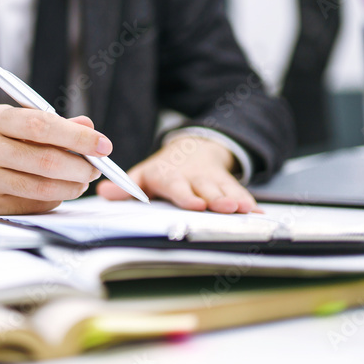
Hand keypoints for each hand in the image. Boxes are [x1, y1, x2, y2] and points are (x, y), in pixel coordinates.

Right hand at [0, 105, 107, 220]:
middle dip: (79, 166)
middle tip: (95, 168)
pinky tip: (56, 193)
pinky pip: (30, 205)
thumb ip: (48, 124)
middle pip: (44, 160)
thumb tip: (88, 127)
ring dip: (70, 187)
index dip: (77, 137)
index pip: (40, 125)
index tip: (103, 145)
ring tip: (80, 182)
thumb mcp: (7, 125)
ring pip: (40, 187)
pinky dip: (51, 200)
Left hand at [97, 136, 258, 213]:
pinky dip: (251, 204)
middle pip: (207, 190)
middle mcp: (194, 178)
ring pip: (226, 191)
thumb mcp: (143, 175)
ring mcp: (213, 181)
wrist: (193, 149)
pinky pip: (242, 193)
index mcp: (171, 177)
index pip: (178, 187)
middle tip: (228, 208)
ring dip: (237, 201)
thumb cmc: (164, 170)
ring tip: (246, 211)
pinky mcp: (229, 184)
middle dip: (218, 199)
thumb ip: (127, 187)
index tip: (196, 204)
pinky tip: (259, 214)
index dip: (187, 196)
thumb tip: (104, 192)